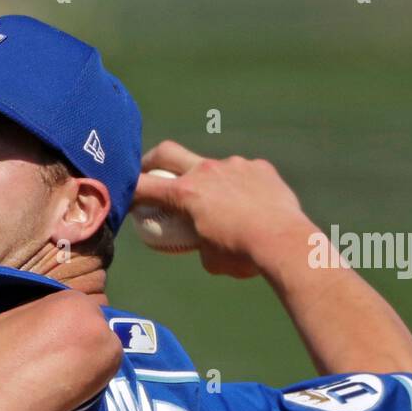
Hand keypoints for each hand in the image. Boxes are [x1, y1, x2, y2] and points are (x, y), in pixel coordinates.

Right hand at [133, 141, 316, 279]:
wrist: (283, 242)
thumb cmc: (241, 255)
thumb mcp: (209, 258)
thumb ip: (198, 243)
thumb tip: (202, 242)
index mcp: (186, 193)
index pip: (144, 185)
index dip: (130, 190)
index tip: (127, 197)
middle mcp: (206, 171)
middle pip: (168, 152)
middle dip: (153, 160)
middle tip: (151, 171)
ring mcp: (234, 165)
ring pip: (213, 167)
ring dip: (211, 181)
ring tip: (226, 206)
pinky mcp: (259, 167)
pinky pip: (244, 173)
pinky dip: (241, 186)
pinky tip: (253, 205)